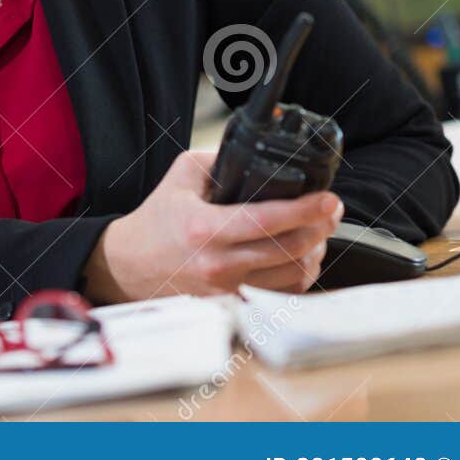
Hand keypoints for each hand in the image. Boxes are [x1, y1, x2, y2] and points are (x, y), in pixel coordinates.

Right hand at [82, 150, 342, 302]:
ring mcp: (227, 289)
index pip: (269, 220)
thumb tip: (262, 155)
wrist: (129, 266)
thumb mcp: (181, 176)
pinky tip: (301, 256)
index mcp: (204, 228)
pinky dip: (301, 274)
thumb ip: (220, 160)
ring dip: (315, 251)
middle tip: (331, 211)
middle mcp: (218, 263)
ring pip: (294, 275)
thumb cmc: (157, 220)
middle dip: (321, 228)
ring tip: (318, 232)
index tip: (330, 199)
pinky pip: (282, 293)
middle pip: (291, 250)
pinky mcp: (233, 304)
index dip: (307, 209)